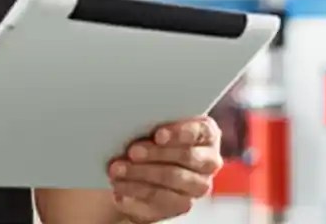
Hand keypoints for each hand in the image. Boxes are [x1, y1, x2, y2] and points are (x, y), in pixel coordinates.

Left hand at [107, 116, 222, 222]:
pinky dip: (135, 192)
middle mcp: (208, 161)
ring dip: (141, 174)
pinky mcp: (182, 205)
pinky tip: (120, 188)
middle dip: (156, 153)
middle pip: (186, 156)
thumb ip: (151, 122)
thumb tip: (131, 120)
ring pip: (171, 179)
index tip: (158, 135)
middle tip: (132, 152)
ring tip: (117, 170)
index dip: (180, 133)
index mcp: (206, 134)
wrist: (141, 173)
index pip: (201, 131)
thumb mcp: (151, 126)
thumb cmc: (149, 140)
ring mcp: (197, 186)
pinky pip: (159, 201)